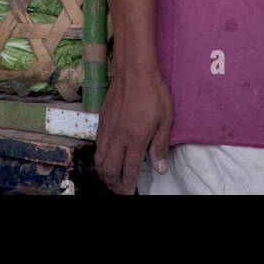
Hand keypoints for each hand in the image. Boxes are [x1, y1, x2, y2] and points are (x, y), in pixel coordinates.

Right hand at [94, 68, 174, 195]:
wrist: (134, 70)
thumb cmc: (154, 92)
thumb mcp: (165, 119)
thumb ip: (160, 146)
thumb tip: (160, 168)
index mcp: (136, 139)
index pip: (129, 171)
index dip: (128, 186)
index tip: (129, 194)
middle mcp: (119, 137)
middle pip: (110, 170)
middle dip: (114, 184)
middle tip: (119, 190)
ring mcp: (108, 129)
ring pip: (100, 159)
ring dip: (104, 173)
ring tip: (110, 179)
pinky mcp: (102, 120)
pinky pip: (97, 145)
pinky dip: (99, 157)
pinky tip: (105, 158)